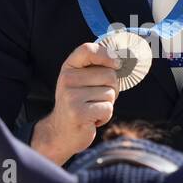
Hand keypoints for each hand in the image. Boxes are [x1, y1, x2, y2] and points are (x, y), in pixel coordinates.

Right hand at [31, 41, 119, 163]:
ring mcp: (71, 96)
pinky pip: (107, 108)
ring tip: (92, 109)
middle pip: (109, 75)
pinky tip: (92, 119)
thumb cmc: (78, 104)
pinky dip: (105, 116)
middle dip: (112, 88)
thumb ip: (96, 69)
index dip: (106, 54)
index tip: (116, 64)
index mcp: (68, 68)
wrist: (61, 132)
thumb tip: (120, 62)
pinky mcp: (78, 112)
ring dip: (107, 104)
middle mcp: (67, 79)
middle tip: (98, 98)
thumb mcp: (81, 82)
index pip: (88, 49)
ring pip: (110, 93)